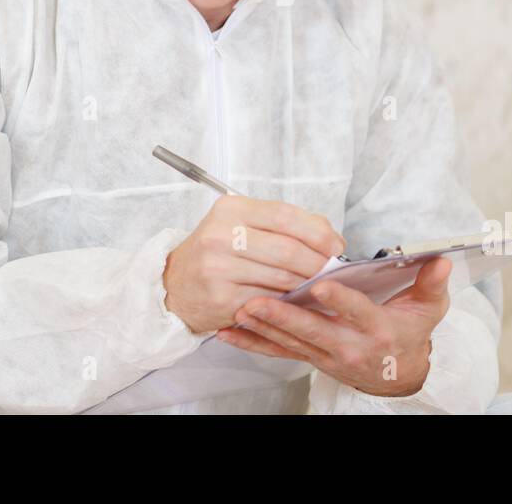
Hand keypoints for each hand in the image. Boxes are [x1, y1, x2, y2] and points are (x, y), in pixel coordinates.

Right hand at [163, 195, 345, 333]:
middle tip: (330, 270)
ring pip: (281, 277)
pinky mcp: (221, 299)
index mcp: (231, 209)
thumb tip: (328, 236)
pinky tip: (293, 301)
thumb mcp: (242, 225)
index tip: (335, 245)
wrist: (176, 284)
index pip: (284, 215)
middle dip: (316, 262)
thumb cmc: (216, 252)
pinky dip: (287, 302)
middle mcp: (221, 235)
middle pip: (287, 249)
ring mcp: (219, 268)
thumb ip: (283, 225)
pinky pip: (268, 301)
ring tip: (315, 285)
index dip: (317, 231)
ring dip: (306, 284)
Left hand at [216, 256, 452, 396]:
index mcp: (378, 329)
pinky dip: (252, 343)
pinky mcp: (310, 358)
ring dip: (263, 327)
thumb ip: (431, 284)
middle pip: (314, 330)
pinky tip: (229, 332)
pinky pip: (278, 352)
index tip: (320, 285)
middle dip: (285, 316)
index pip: (357, 312)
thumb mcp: (429, 310)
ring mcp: (327, 355)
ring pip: (291, 342)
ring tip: (240, 310)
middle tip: (259, 301)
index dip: (339, 300)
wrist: (398, 375)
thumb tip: (441, 260)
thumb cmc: (409, 334)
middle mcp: (349, 345)